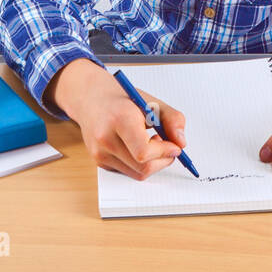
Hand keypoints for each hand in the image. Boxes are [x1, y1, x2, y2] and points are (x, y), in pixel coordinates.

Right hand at [49, 57, 186, 180]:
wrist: (90, 98)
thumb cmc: (121, 99)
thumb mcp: (151, 101)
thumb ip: (172, 119)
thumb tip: (181, 143)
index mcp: (119, 119)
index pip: (144, 151)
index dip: (164, 152)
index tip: (175, 146)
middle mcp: (105, 138)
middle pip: (143, 167)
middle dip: (162, 160)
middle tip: (168, 146)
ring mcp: (99, 152)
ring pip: (137, 173)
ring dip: (152, 163)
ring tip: (151, 143)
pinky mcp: (99, 161)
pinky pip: (128, 172)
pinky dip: (139, 164)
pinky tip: (137, 147)